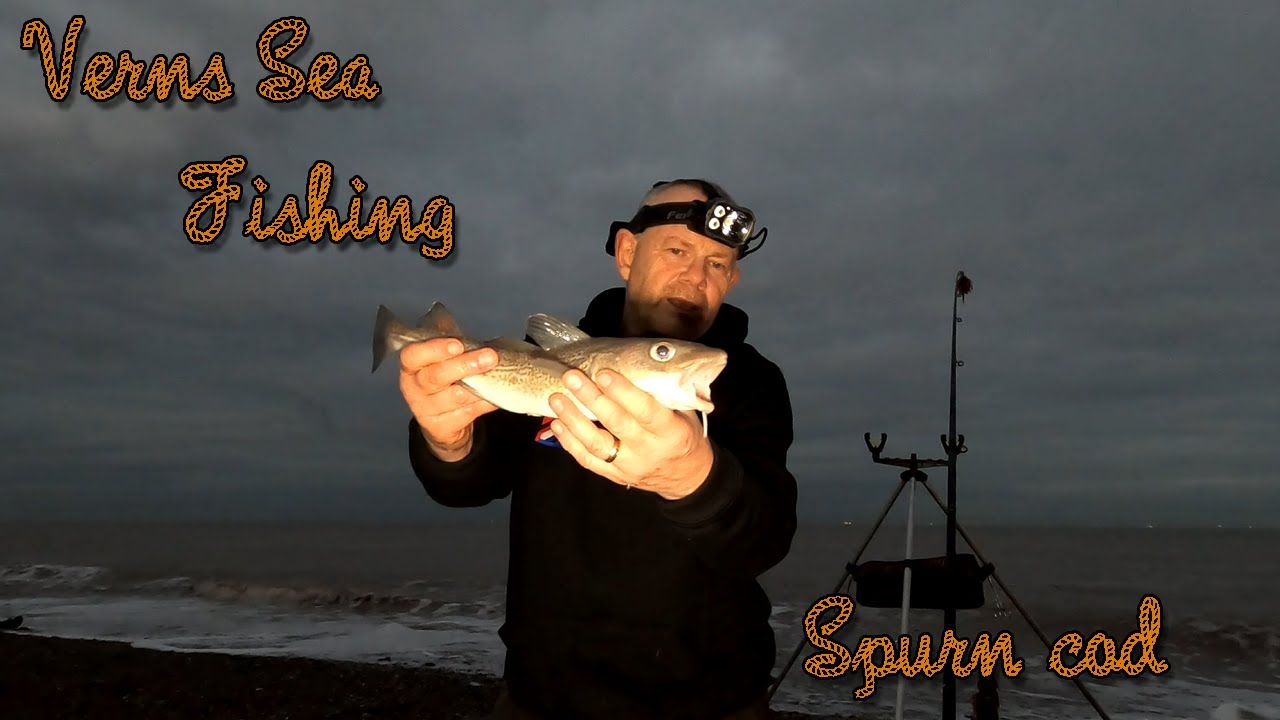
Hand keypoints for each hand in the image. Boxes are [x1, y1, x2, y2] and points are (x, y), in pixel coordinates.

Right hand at [399, 338, 499, 460]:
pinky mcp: (441, 428)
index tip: (457, 345)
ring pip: (457, 396)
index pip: (413, 356)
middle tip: (490, 357)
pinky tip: (496, 394)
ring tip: (497, 374)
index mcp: (411, 367)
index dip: (434, 349)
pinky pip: (469, 412)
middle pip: (436, 376)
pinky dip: (486, 402)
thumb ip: (444, 341)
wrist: (443, 424)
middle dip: (465, 365)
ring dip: (481, 385)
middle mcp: (414, 389)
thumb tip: (445, 317)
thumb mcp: (441, 360)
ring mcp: (425, 411)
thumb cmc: (444, 382)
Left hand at [548, 368, 713, 499]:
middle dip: (591, 399)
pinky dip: (570, 442)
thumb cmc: (684, 436)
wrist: (686, 477)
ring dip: (573, 420)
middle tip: (571, 377)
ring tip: (556, 398)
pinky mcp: (614, 475)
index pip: (646, 411)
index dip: (623, 392)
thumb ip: (663, 394)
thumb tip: (637, 362)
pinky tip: (556, 424)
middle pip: (616, 424)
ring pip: (597, 444)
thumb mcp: (685, 414)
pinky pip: (588, 460)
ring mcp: (629, 466)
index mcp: (671, 432)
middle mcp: (648, 451)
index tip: (603, 373)